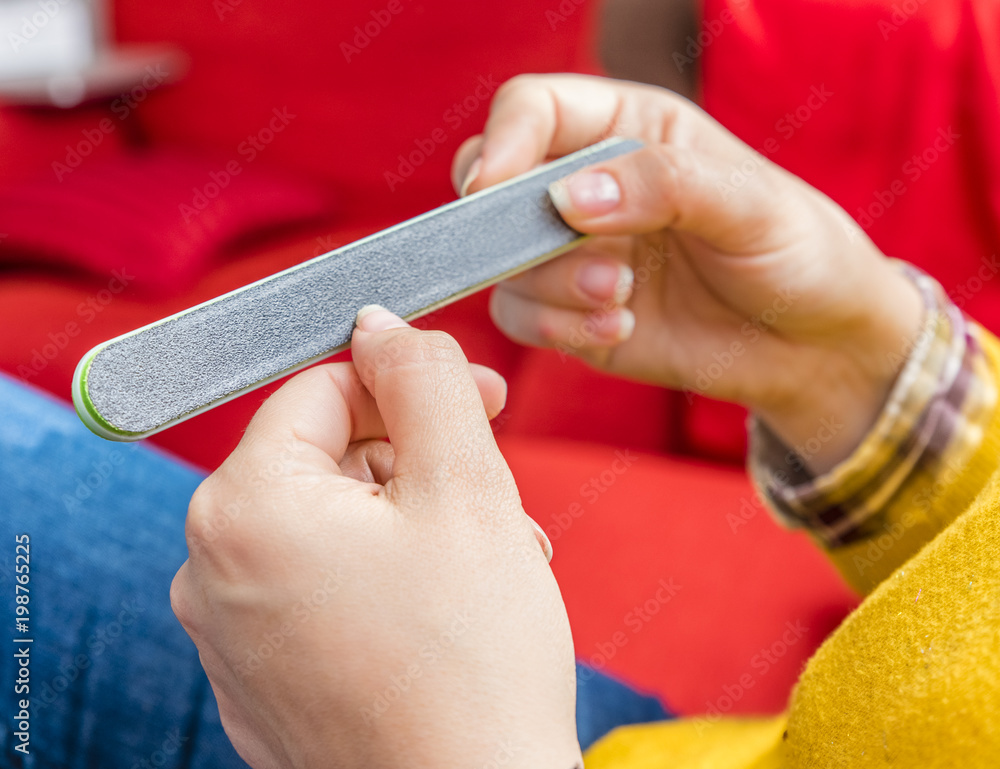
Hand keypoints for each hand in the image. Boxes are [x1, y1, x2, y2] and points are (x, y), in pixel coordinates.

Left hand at [170, 307, 580, 768]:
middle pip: (329, 459)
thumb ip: (421, 379)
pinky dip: (389, 578)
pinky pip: (323, 589)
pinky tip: (453, 609)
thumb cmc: (474, 659)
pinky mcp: (264, 681)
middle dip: (424, 462)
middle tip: (498, 498)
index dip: (410, 381)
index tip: (481, 396)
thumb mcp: (465, 486)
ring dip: (420, 522)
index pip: (322, 389)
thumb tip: (379, 321)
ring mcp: (233, 635)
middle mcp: (211, 571)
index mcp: (243, 509)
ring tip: (492, 563)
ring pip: (335, 525)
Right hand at [453, 74, 923, 471]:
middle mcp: (589, 188)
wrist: (815, 346)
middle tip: (580, 254)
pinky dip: (556, 327)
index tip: (495, 188)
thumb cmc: (796, 252)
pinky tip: (619, 327)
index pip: (532, 108)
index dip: (503, 140)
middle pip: (494, 186)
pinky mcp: (573, 315)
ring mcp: (576, 256)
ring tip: (623, 298)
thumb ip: (663, 185)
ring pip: (505, 263)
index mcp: (627, 128)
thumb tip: (568, 198)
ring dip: (550, 285)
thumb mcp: (748, 203)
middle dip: (516, 228)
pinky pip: (522, 317)